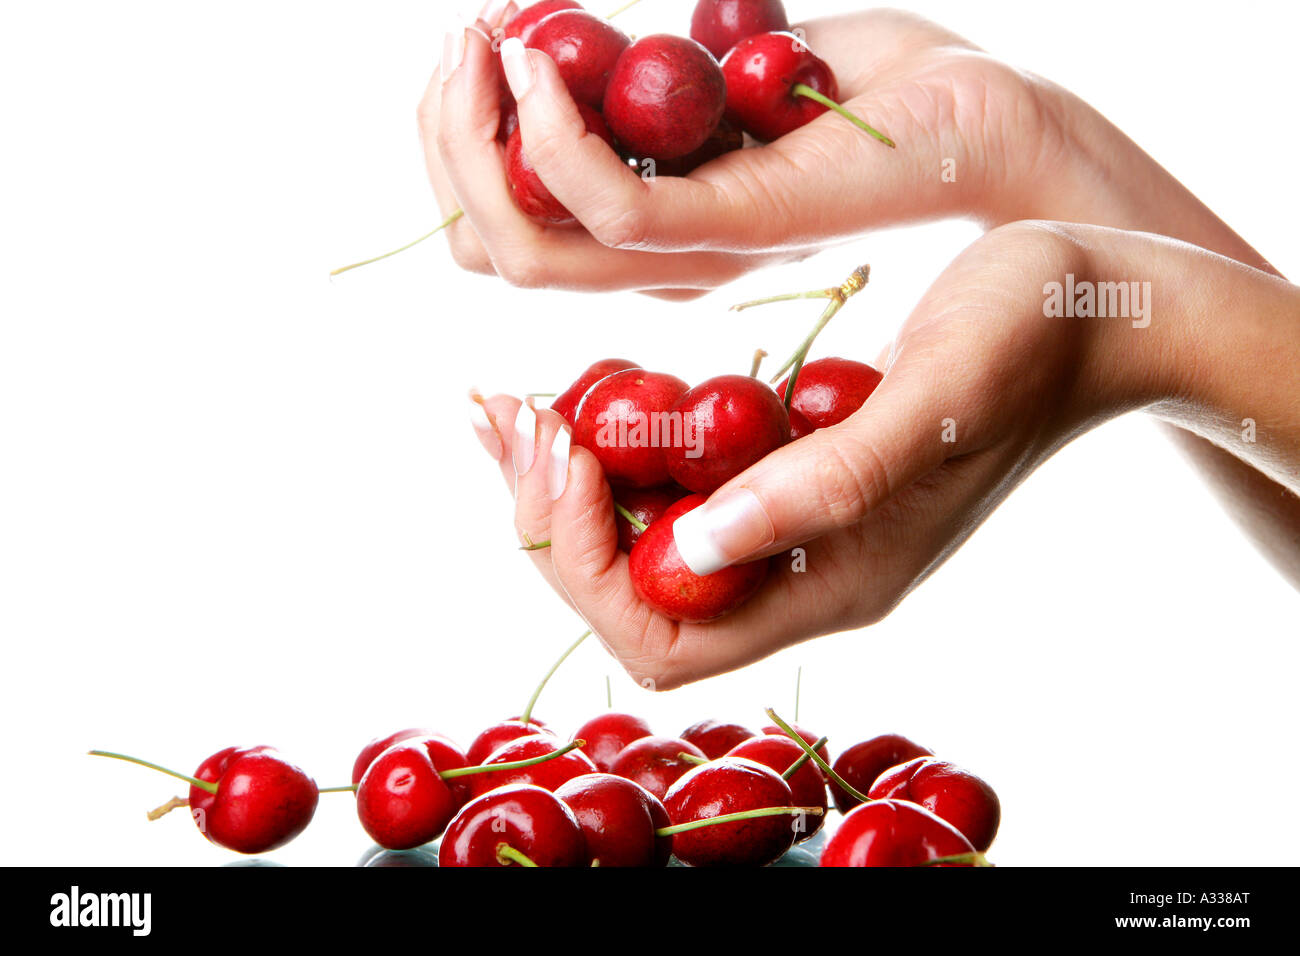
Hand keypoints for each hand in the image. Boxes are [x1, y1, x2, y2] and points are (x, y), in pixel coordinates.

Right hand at [422, 6, 1062, 294]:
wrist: (983, 118)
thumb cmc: (864, 92)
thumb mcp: (721, 81)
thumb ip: (640, 90)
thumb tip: (556, 51)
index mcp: (650, 236)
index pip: (502, 232)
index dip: (458, 145)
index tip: (474, 44)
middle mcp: (658, 263)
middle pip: (489, 247)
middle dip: (444, 140)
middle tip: (462, 39)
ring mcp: (691, 253)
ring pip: (520, 244)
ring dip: (472, 134)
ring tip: (487, 38)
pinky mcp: (735, 226)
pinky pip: (606, 208)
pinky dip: (548, 131)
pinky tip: (540, 55)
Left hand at [470, 221, 1299, 687]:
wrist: (1092, 310)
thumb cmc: (1025, 349)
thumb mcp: (926, 412)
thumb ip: (817, 487)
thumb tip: (692, 547)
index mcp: (831, 583)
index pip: (663, 631)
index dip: (585, 559)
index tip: (554, 448)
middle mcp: (802, 570)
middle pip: (636, 590)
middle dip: (556, 515)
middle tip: (507, 420)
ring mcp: (798, 521)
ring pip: (649, 534)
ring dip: (573, 477)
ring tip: (518, 409)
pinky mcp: (797, 464)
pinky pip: (683, 479)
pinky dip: (621, 441)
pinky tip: (592, 389)